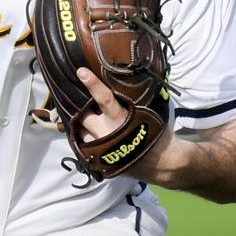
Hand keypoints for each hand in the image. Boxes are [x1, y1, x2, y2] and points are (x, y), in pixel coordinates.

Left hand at [75, 67, 179, 181]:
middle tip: (73, 92)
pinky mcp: (97, 158)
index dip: (93, 85)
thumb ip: (133, 98)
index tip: (81, 72)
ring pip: (78, 129)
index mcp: (122, 119)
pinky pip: (81, 144)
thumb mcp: (149, 112)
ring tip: (79, 111)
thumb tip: (123, 77)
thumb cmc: (156, 132)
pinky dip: (80, 134)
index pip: (105, 99)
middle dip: (77, 104)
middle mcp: (107, 132)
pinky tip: (82, 127)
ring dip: (77, 120)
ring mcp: (100, 147)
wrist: (162, 163)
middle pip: (83, 115)